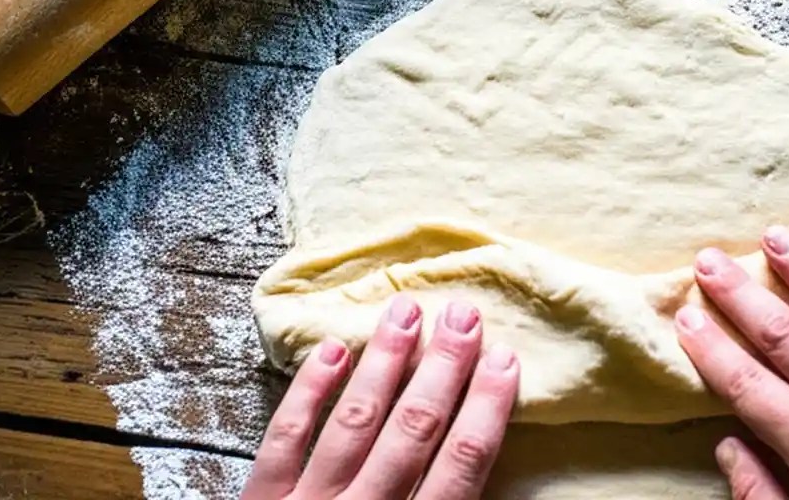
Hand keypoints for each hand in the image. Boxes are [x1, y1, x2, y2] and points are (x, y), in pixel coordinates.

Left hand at [242, 296, 520, 499]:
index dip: (485, 410)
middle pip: (411, 432)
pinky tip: (334, 349)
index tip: (505, 360)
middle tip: (464, 314)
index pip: (460, 468)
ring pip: (353, 422)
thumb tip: (489, 477)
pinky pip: (282, 439)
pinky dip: (307, 391)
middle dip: (442, 370)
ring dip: (383, 362)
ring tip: (405, 310)